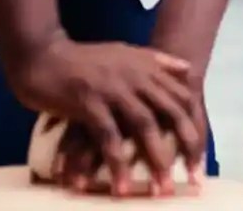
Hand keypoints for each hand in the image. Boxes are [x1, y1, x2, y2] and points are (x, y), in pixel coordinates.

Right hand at [9, 33, 204, 195]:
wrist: (42, 55)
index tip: (200, 155)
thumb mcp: (126, 52)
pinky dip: (116, 163)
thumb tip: (188, 68)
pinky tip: (121, 187)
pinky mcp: (89, 103)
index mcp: (147, 67)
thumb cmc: (84, 59)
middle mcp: (136, 77)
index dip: (195, 125)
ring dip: (156, 160)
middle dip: (186, 147)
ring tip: (162, 190)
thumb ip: (157, 61)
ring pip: (144, 127)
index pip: (183, 97)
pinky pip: (108, 138)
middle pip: (171, 113)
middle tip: (193, 179)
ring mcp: (113, 89)